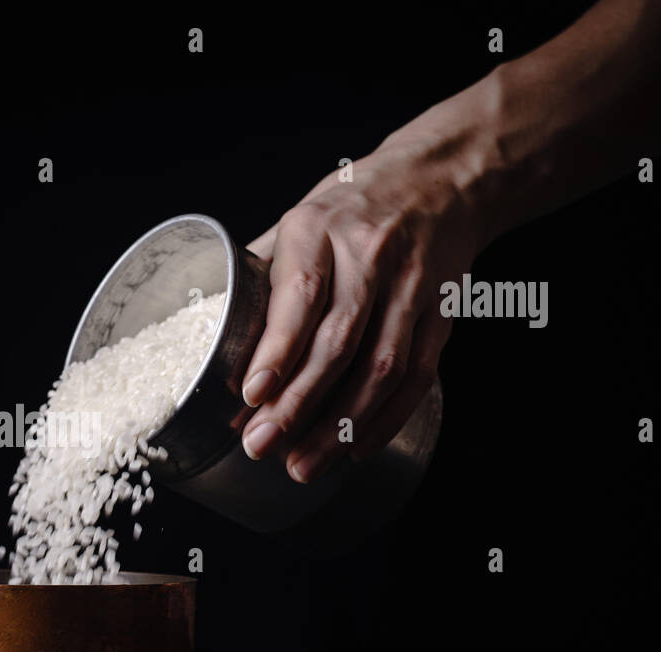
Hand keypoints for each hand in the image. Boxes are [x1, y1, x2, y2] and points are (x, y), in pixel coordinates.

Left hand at [241, 130, 483, 482]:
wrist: (446, 177)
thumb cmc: (355, 205)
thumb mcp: (302, 218)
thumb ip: (263, 275)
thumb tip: (215, 338)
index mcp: (321, 226)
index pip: (301, 293)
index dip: (277, 349)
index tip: (250, 394)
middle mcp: (371, 253)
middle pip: (339, 340)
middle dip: (298, 403)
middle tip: (261, 446)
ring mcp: (413, 284)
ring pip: (380, 367)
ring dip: (340, 425)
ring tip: (303, 464)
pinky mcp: (443, 311)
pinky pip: (417, 374)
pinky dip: (386, 418)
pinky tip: (355, 449)